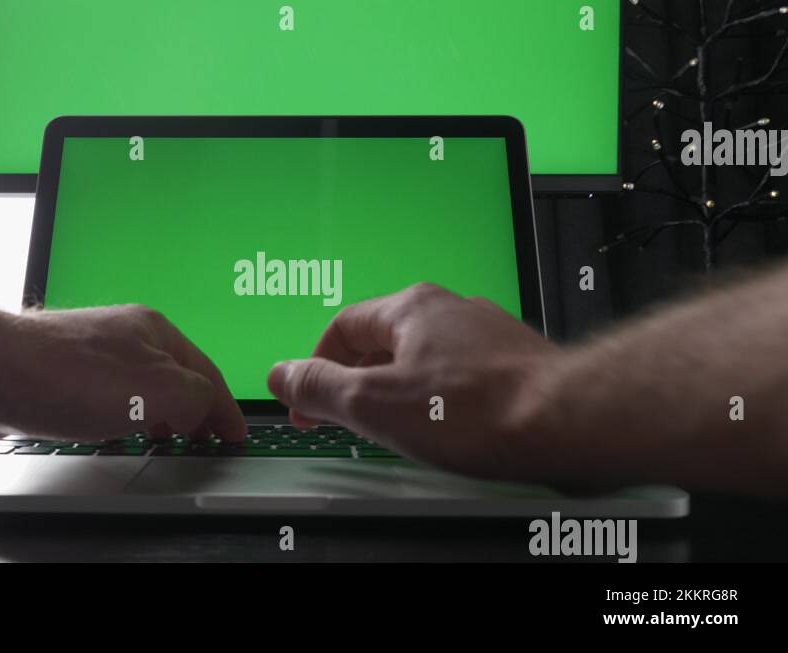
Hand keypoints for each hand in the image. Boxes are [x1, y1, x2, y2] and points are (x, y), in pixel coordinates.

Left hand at [0, 305, 247, 444]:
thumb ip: (197, 399)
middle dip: (191, 412)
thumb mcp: (157, 390)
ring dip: (154, 418)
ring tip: (161, 444)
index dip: (225, 407)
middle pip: (172, 377)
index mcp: (154, 330)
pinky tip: (109, 436)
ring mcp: (86, 354)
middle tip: (203, 442)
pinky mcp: (55, 377)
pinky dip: (117, 421)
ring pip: (135, 390)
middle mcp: (121, 336)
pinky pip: (101, 401)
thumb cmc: (65, 377)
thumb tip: (206, 410)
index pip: (206, 371)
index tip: (234, 433)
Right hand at [267, 283, 556, 480]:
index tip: (309, 403)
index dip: (316, 368)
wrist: (565, 423)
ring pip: (425, 359)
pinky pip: (461, 377)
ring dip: (402, 391)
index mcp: (411, 308)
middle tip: (348, 419)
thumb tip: (283, 374)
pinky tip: (449, 429)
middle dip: (358, 381)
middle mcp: (452, 310)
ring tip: (398, 429)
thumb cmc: (477, 411)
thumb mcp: (373, 403)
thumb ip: (319, 387)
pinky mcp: (515, 363)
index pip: (342, 327)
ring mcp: (487, 335)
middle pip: (384, 341)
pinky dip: (442, 400)